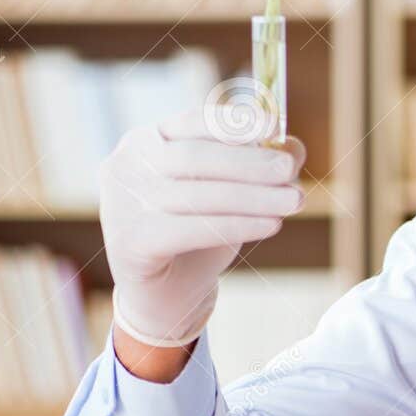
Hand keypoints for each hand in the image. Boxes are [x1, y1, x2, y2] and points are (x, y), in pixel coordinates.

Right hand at [99, 105, 305, 347]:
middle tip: (290, 171)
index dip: (233, 122)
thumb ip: (256, 166)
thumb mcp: (230, 193)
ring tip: (294, 201)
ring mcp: (121, 204)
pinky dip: (238, 225)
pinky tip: (272, 225)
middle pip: (194, 157)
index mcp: (146, 142)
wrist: (166, 294)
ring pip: (196, 194)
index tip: (274, 125)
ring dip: (253, 196)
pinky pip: (191, 229)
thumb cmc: (199, 233)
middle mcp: (126, 166)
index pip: (191, 122)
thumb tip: (293, 147)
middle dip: (248, 163)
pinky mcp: (129, 242)